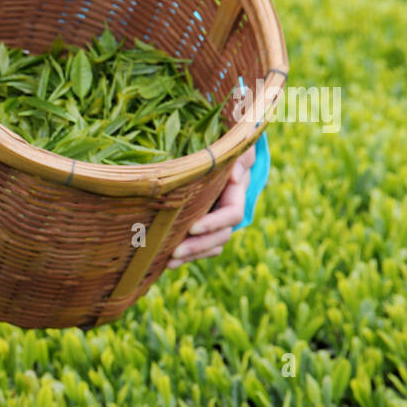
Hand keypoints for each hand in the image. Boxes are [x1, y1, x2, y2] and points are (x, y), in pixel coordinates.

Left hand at [168, 146, 255, 268]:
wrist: (218, 151)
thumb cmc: (224, 144)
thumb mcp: (233, 145)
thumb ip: (239, 156)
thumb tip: (236, 175)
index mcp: (238, 192)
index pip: (232, 214)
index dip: (214, 223)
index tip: (192, 228)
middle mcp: (230, 209)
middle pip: (221, 236)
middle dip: (198, 246)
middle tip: (174, 252)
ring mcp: (218, 220)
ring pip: (212, 245)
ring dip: (192, 255)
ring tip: (168, 261)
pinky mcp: (206, 225)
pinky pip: (203, 247)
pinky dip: (189, 255)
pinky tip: (167, 262)